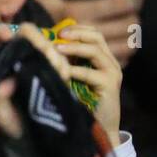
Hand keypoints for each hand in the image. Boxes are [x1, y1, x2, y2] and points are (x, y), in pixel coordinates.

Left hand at [0, 23, 77, 139]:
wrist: (29, 139)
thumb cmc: (8, 124)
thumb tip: (7, 82)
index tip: (7, 35)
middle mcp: (15, 57)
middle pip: (25, 34)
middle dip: (35, 40)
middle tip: (44, 55)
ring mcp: (35, 61)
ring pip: (45, 43)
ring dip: (51, 52)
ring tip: (55, 71)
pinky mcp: (52, 70)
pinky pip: (60, 58)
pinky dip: (62, 64)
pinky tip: (62, 76)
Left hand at [54, 24, 122, 142]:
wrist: (97, 127)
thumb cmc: (79, 101)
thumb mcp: (71, 77)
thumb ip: (65, 62)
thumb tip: (44, 45)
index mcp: (101, 58)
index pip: (92, 33)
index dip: (75, 28)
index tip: (56, 30)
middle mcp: (109, 62)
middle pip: (96, 36)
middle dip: (75, 33)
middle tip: (57, 35)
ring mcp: (112, 73)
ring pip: (94, 50)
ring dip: (73, 48)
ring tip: (55, 49)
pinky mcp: (110, 85)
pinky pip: (90, 73)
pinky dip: (74, 70)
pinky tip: (61, 72)